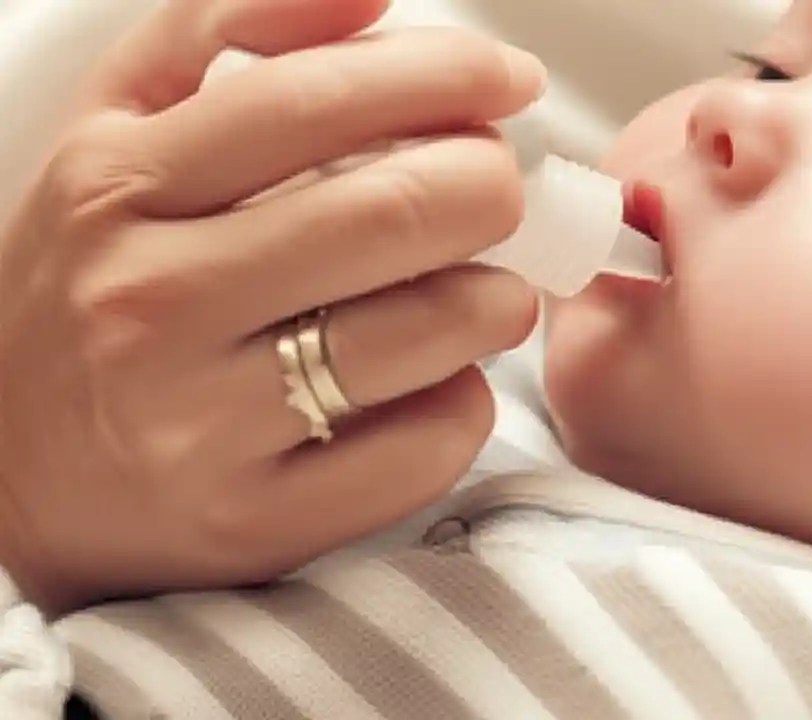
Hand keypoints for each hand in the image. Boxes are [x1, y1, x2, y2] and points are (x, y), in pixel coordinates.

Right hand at [0, 0, 542, 614]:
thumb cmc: (92, 287)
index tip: (510, 83)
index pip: (320, 101)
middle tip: (501, 192)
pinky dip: (464, 400)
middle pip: (396, 213)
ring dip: (498, 297)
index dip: (447, 77)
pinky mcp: (255, 520)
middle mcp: (150, 301)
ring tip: (483, 290)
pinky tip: (435, 381)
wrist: (13, 476)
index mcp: (118, 188)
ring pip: (432, 330)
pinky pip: (425, 444)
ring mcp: (199, 423)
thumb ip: (225, 35)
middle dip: (492, 187)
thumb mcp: (115, 139)